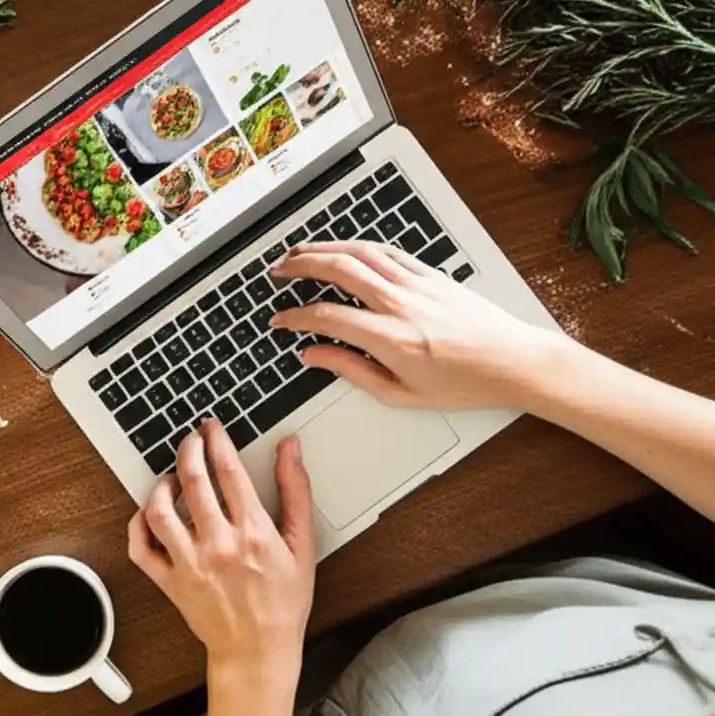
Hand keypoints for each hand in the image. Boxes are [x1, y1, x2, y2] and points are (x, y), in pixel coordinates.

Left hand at [128, 420, 315, 715]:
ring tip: (170, 476)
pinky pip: (140, 547)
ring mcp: (189, 563)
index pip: (227, 469)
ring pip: (159, 511)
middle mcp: (217, 544)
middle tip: (190, 438)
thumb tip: (289, 449)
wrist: (258, 651)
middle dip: (188, 449)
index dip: (216, 439)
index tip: (212, 427)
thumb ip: (295, 491)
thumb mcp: (303, 544)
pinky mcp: (169, 582)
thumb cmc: (283, 601)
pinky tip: (149, 512)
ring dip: (160, 485)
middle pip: (192, 480)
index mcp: (252, 532)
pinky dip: (137, 524)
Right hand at [270, 241, 568, 409]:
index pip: (327, 317)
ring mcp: (417, 284)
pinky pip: (387, 251)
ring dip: (324, 248)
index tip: (279, 321)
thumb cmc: (464, 383)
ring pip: (360, 252)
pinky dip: (359, 246)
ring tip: (299, 251)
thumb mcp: (401, 393)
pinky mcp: (431, 274)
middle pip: (338, 270)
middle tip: (278, 271)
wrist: (514, 361)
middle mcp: (400, 304)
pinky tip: (344, 249)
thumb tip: (314, 356)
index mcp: (390, 338)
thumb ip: (351, 371)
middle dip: (300, 266)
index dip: (294, 317)